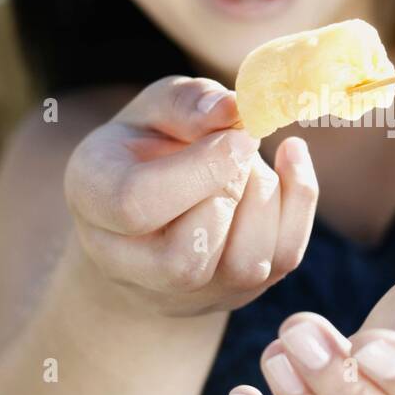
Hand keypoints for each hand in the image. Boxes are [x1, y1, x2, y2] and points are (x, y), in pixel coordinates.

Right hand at [64, 75, 317, 316]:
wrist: (153, 211)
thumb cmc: (147, 148)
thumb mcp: (152, 110)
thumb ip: (186, 103)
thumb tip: (233, 110)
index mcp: (94, 202)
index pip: (136, 206)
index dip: (198, 170)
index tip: (235, 134)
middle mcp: (129, 265)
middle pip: (188, 256)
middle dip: (231, 187)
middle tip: (238, 143)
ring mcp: (186, 292)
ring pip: (244, 264)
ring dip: (264, 197)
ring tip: (249, 160)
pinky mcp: (236, 291)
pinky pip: (284, 257)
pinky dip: (299, 200)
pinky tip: (292, 157)